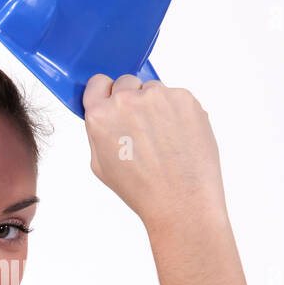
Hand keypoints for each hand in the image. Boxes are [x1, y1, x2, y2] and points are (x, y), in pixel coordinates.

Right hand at [82, 73, 227, 230]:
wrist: (181, 201)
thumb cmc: (143, 190)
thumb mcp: (101, 165)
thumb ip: (98, 132)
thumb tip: (104, 114)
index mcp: (101, 115)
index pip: (98, 83)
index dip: (106, 94)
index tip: (112, 102)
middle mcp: (128, 100)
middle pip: (126, 83)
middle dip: (132, 100)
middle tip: (142, 128)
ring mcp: (159, 96)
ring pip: (154, 90)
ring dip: (157, 106)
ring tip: (164, 140)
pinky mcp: (185, 99)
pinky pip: (178, 98)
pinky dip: (179, 113)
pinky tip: (180, 139)